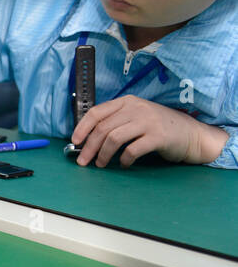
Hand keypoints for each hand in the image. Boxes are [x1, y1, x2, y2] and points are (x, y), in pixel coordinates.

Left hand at [70, 95, 229, 166]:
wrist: (191, 134)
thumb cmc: (158, 127)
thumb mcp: (136, 117)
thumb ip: (116, 122)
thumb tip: (87, 139)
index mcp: (127, 102)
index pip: (96, 112)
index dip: (82, 128)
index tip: (75, 142)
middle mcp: (136, 109)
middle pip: (103, 128)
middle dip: (89, 147)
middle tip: (83, 161)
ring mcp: (148, 121)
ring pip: (114, 139)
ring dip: (103, 155)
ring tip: (101, 164)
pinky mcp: (158, 137)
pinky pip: (132, 150)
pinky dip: (124, 160)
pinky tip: (124, 165)